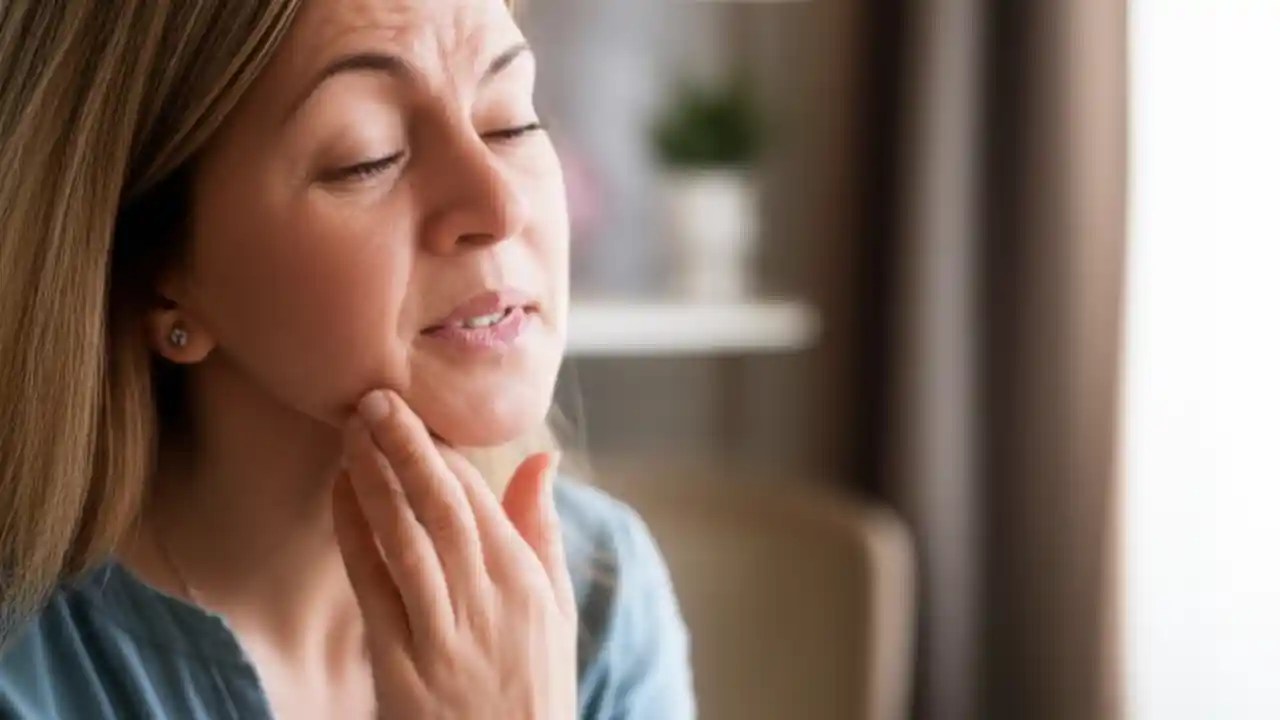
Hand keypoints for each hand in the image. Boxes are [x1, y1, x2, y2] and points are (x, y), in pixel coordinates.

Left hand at [333, 390, 577, 719]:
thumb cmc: (536, 687)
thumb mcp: (557, 609)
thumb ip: (543, 531)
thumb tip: (542, 457)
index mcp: (526, 582)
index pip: (478, 498)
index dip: (440, 449)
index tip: (412, 407)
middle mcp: (488, 600)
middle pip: (440, 506)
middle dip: (406, 445)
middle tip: (373, 396)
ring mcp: (443, 634)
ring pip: (405, 537)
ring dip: (376, 477)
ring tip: (351, 429)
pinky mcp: (402, 670)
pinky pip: (375, 588)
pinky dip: (355, 535)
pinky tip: (339, 496)